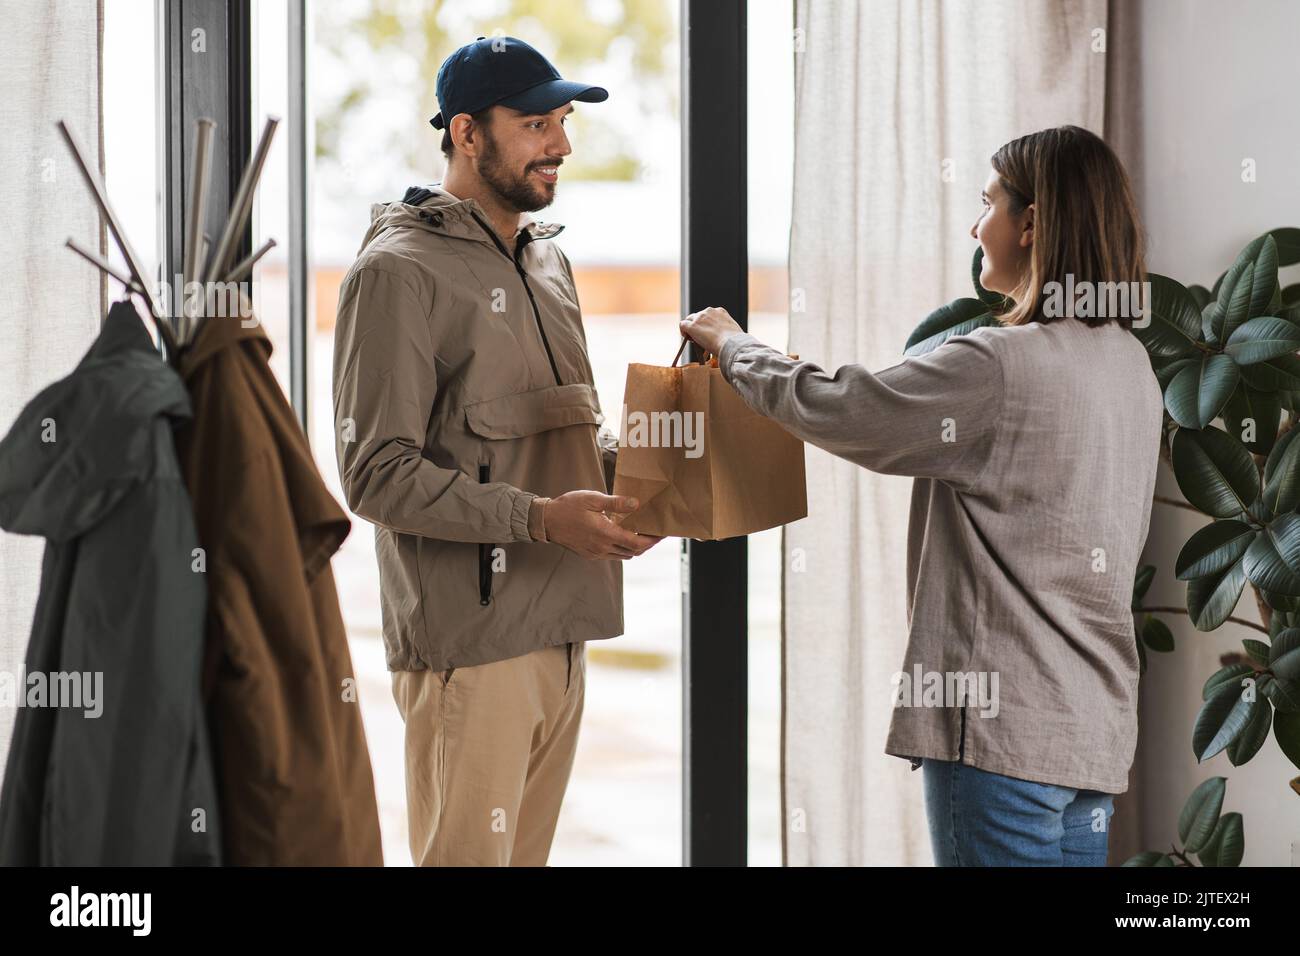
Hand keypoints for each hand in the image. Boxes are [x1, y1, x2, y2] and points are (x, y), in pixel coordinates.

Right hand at [544, 490, 662, 559]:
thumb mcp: (593, 499)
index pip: (637, 543)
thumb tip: (637, 504)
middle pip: (633, 552)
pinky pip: (612, 555)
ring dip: (634, 547)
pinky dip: (621, 549)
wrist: (546, 521)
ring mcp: (596, 553)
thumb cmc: (568, 507)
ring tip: (640, 534)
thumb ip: (616, 503)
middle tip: (654, 533)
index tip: (661, 534)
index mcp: (605, 534)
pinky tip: (621, 536)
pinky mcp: (590, 555)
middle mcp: (602, 548)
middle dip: (646, 544)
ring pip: (623, 555)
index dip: (652, 540)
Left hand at [680, 306, 744, 357]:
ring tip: (693, 339)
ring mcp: (700, 318)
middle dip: (698, 325)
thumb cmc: (735, 342)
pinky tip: (687, 337)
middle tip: (700, 336)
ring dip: (690, 328)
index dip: (706, 323)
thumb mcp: (733, 331)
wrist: (731, 344)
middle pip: (698, 316)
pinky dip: (683, 331)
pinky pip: (682, 325)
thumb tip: (724, 338)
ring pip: (689, 320)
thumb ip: (726, 331)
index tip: (708, 332)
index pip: (709, 314)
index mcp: (720, 311)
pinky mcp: (692, 326)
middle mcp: (709, 311)